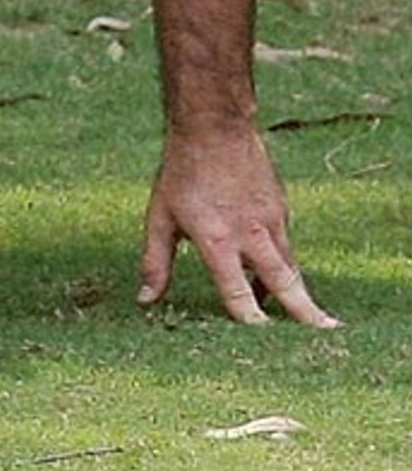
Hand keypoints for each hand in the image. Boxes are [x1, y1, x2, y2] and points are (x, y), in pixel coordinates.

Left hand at [137, 124, 339, 327]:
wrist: (214, 124)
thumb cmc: (182, 172)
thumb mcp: (160, 217)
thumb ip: (155, 262)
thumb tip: (144, 302)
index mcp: (218, 241)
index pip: (238, 294)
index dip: (250, 322)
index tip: (262, 345)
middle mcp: (251, 234)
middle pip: (285, 285)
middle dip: (305, 314)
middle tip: (325, 336)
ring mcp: (271, 220)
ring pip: (289, 266)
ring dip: (293, 292)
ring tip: (299, 316)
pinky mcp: (281, 208)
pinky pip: (286, 245)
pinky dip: (282, 263)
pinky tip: (270, 272)